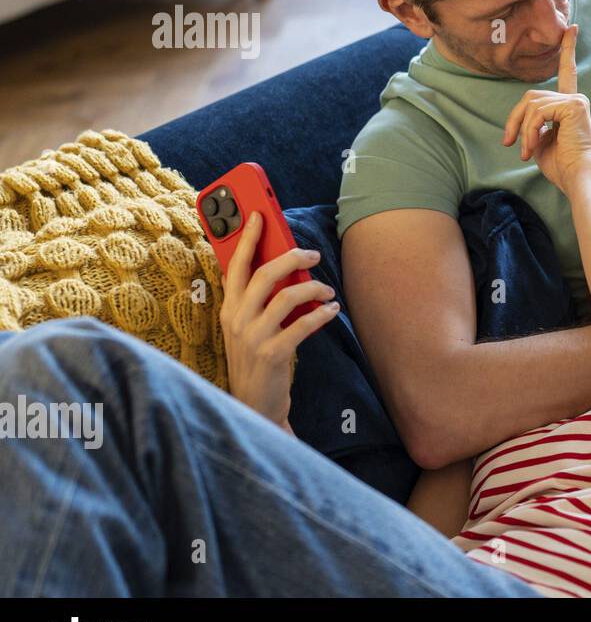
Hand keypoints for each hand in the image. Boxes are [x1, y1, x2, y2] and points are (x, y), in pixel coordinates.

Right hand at [219, 211, 339, 430]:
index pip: (235, 266)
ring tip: (327, 290)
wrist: (254, 406)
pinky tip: (332, 310)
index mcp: (228, 309)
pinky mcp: (273, 354)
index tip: (260, 215)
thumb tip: (270, 266)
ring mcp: (253, 337)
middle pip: (265, 274)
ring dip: (314, 288)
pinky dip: (322, 313)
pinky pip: (303, 324)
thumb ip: (252, 300)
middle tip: (313, 254)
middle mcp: (237, 319)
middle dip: (293, 257)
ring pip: (288, 296)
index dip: (249, 239)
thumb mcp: (244, 328)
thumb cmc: (254, 360)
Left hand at [502, 24, 590, 192]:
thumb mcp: (540, 141)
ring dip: (522, 130)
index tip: (571, 27)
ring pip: (531, 104)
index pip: (567, 71)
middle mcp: (576, 98)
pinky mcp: (574, 105)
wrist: (578, 178)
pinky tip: (531, 148)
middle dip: (514, 119)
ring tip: (524, 151)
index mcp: (570, 105)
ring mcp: (576, 100)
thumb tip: (523, 120)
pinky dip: (528, 131)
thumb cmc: (562, 166)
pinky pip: (538, 112)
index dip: (568, 48)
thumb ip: (533, 124)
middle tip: (509, 143)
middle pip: (530, 96)